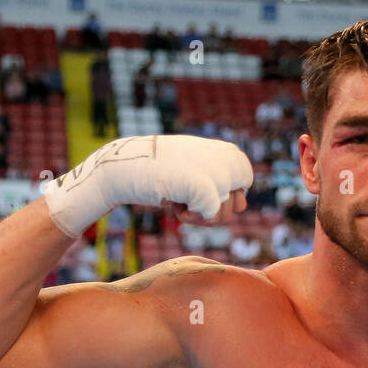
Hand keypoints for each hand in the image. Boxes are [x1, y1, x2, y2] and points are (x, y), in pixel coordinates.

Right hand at [42, 134, 252, 237]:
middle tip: (190, 202)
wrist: (123, 166)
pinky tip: (175, 207)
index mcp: (222, 149)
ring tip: (179, 200)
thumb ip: (220, 185)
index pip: (245, 178)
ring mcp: (211, 168)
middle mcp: (220, 156)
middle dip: (216, 211)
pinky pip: (211, 214)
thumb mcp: (193, 173)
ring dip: (202, 216)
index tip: (200, 191)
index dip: (226, 194)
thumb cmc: (157, 173)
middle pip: (237, 201)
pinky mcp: (198, 182)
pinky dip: (192, 218)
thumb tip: (244, 203)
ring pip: (226, 211)